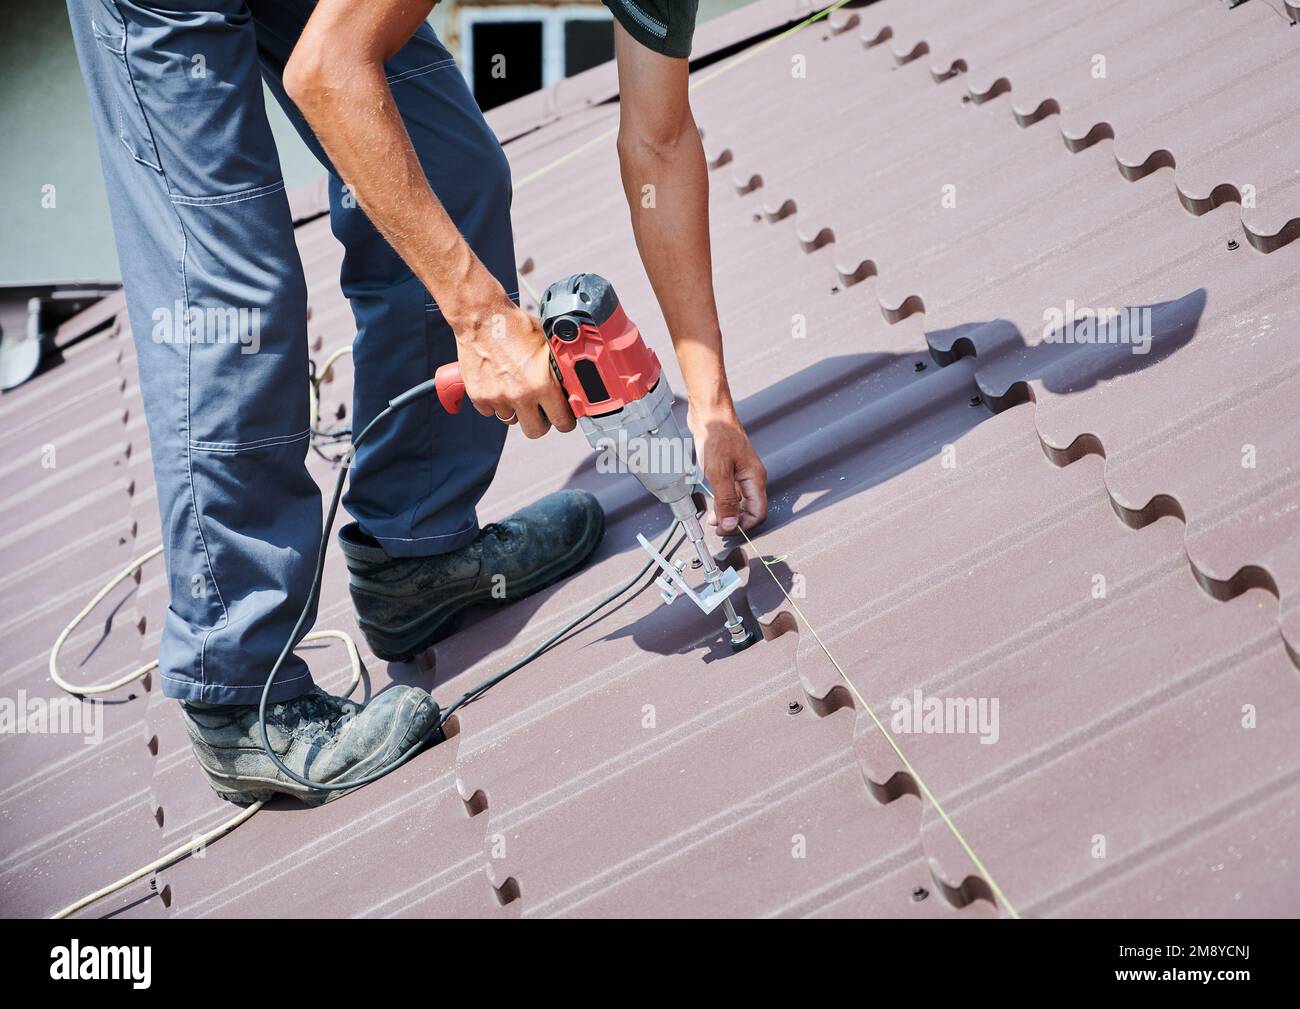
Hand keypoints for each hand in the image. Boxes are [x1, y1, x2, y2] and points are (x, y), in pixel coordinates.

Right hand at [449, 290, 574, 438]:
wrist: (482, 317)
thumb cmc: (517, 327)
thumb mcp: (548, 344)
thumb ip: (559, 369)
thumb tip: (574, 386)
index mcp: (542, 384)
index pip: (562, 421)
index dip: (565, 421)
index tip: (563, 417)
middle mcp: (520, 395)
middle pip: (535, 431)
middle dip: (541, 422)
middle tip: (540, 409)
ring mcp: (497, 398)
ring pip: (511, 420)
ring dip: (516, 410)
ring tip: (515, 388)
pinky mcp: (479, 396)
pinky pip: (490, 412)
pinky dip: (495, 402)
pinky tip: (498, 383)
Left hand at [690, 406, 766, 532]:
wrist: (709, 412)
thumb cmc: (717, 435)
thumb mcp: (719, 472)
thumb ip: (726, 500)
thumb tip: (731, 525)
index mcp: (754, 478)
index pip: (758, 513)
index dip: (742, 525)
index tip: (724, 530)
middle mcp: (750, 477)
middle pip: (748, 509)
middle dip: (733, 520)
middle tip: (714, 524)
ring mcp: (740, 473)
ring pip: (738, 501)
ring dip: (725, 511)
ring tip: (710, 515)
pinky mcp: (729, 469)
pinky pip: (729, 491)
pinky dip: (720, 499)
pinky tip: (709, 500)